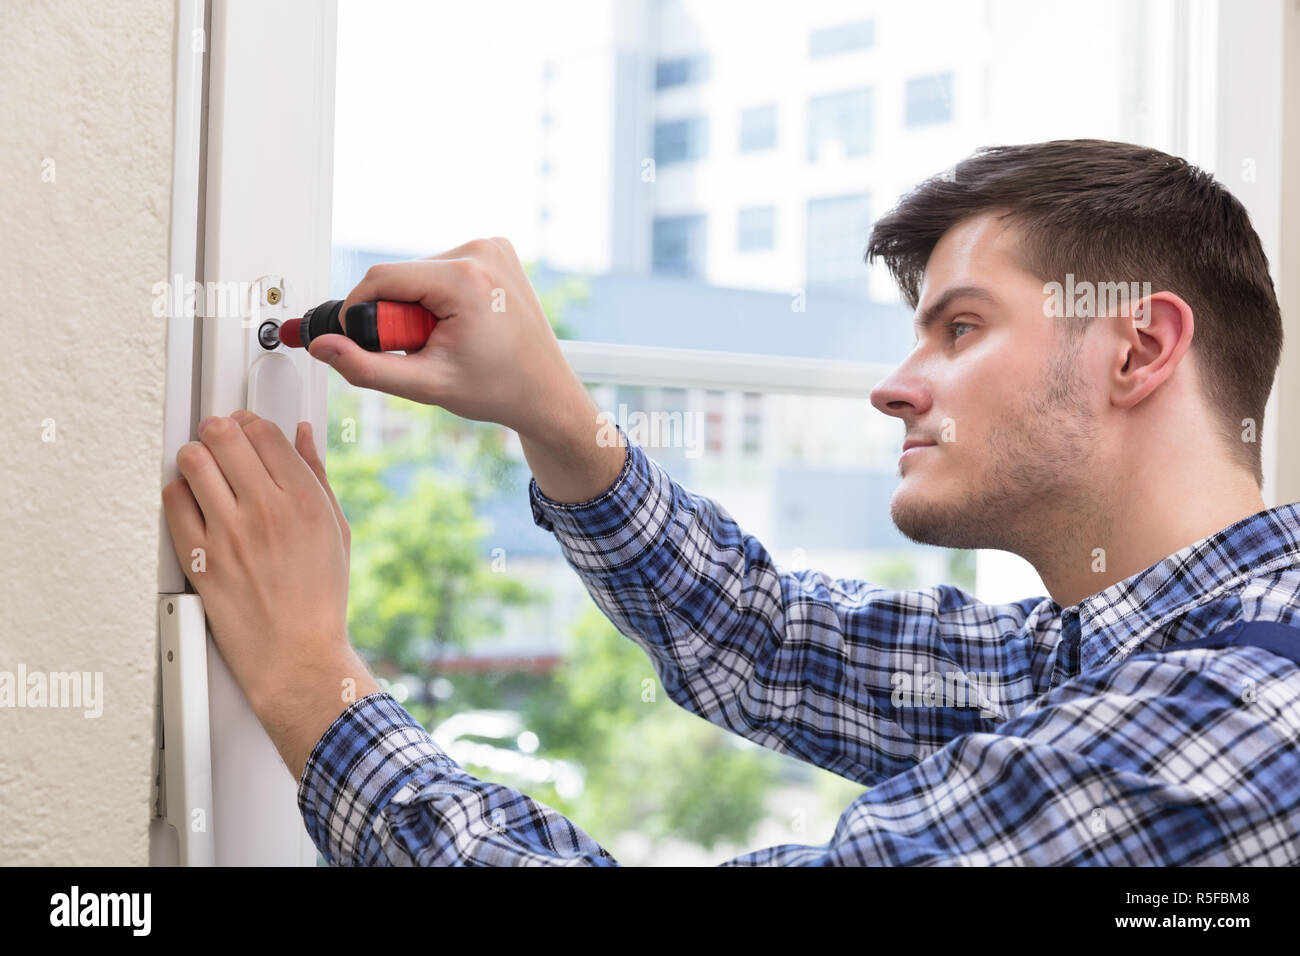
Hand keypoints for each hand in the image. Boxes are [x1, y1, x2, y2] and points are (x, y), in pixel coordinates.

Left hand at [161, 410, 378, 778]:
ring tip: (205, 470)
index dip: (251, 424)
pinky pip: (173, 502)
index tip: (248, 431)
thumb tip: (305, 437)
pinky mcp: (200, 558)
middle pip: (224, 435)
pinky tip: (195, 503)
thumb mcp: (336, 530)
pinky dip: (179, 493)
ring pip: (193, 462)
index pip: (264, 431)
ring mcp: (229, 534)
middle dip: (219, 431)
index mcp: (305, 500)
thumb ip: (318, 476)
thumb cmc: (320, 600)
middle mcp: (267, 510)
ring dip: (197, 458)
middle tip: (220, 441)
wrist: (297, 656)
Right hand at [305, 237, 592, 440]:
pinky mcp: (497, 250)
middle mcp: (482, 251)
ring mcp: (493, 247)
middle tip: (425, 349)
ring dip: (419, 306)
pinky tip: (462, 323)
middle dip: (398, 315)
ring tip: (447, 339)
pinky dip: (440, 295)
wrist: (545, 392)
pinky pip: (443, 268)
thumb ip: (366, 367)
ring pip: (419, 272)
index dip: (362, 313)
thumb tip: (323, 347)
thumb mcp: (426, 385)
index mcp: (465, 278)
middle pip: (401, 276)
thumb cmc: (498, 389)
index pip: (380, 279)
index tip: (369, 343)